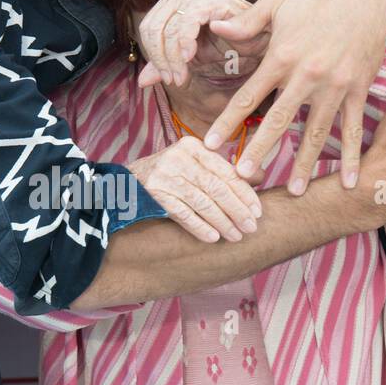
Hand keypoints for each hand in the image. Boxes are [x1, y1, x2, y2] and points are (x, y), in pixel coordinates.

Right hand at [127, 135, 262, 242]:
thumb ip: (224, 169)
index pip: (225, 171)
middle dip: (237, 210)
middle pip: (216, 187)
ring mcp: (165, 175)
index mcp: (193, 146)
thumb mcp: (194, 164)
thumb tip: (260, 176)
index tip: (258, 211)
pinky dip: (199, 227)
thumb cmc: (169, 174)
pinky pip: (183, 214)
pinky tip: (213, 238)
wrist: (125, 183)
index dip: (244, 193)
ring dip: (222, 222)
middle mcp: (179, 157)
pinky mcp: (154, 194)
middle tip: (251, 227)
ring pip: (202, 202)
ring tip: (236, 236)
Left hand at [135, 0, 266, 88]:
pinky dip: (185, 43)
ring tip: (182, 75)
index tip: (166, 78)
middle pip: (154, 28)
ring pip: (169, 28)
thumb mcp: (189, 59)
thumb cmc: (226, 47)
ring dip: (173, 57)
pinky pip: (188, 21)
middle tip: (173, 80)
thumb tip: (141, 81)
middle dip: (162, 60)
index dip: (154, 56)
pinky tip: (190, 58)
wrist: (260, 45)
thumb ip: (166, 65)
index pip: (148, 28)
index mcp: (172, 0)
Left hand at [203, 0, 385, 191]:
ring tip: (293, 190)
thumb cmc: (316, 0)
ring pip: (316, 132)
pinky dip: (353, 156)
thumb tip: (215, 26)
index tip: (212, 146)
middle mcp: (306, 75)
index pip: (248, 96)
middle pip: (279, 120)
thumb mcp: (276, 3)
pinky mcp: (358, 91)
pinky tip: (350, 182)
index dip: (228, 122)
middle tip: (244, 176)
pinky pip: (353, 129)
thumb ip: (245, 21)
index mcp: (281, 57)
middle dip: (260, 150)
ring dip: (304, 164)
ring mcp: (334, 86)